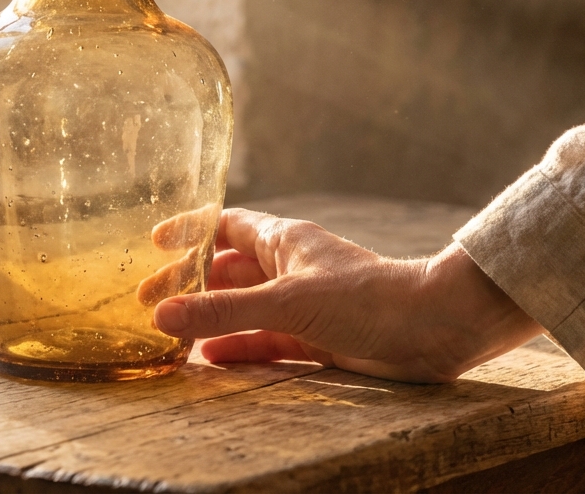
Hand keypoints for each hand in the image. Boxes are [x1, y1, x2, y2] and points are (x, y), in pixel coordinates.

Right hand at [152, 208, 542, 382]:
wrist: (434, 328)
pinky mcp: (318, 337)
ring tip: (172, 333)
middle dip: (190, 283)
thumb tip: (163, 315)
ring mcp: (304, 303)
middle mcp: (290, 268)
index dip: (190, 231)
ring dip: (212, 318)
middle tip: (150, 301)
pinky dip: (239, 347)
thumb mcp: (287, 301)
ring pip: (245, 308)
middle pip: (229, 270)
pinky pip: (267, 340)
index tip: (155, 242)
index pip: (225, 225)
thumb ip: (225, 310)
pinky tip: (212, 358)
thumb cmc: (368, 298)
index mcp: (284, 240)